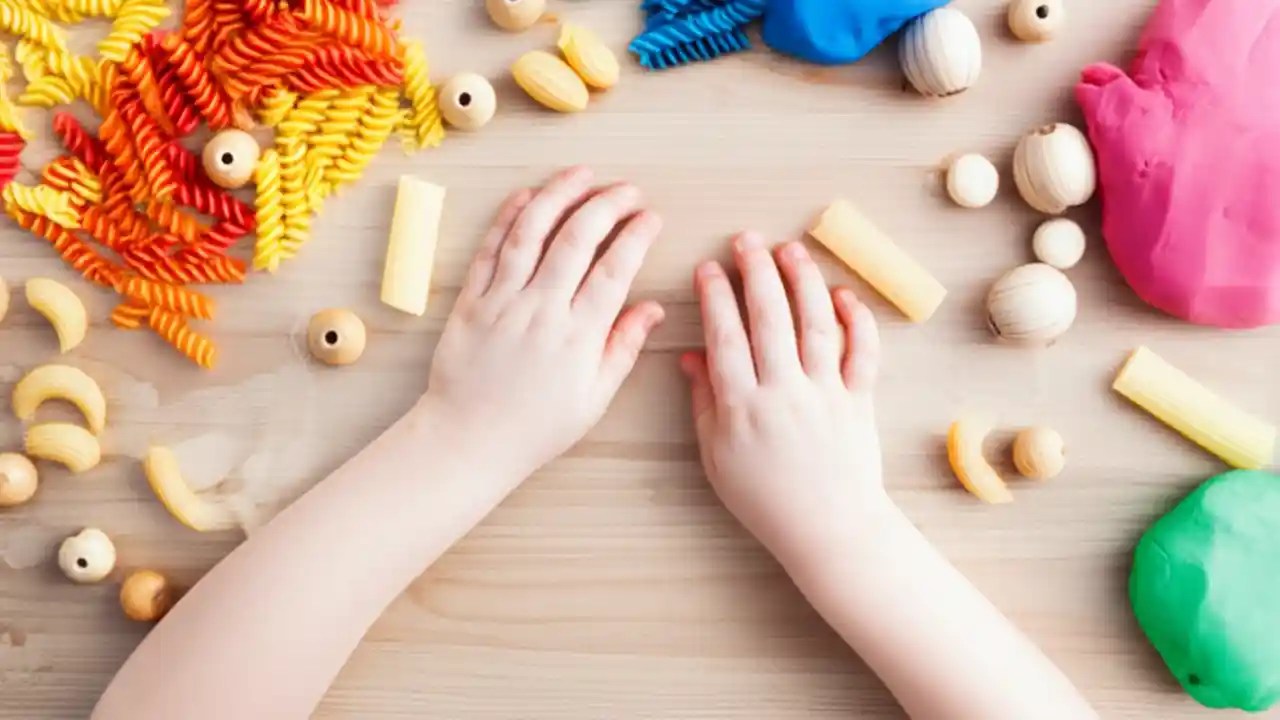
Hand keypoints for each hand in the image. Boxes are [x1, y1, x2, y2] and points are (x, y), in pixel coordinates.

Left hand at [422, 167, 663, 480]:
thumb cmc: (535, 427)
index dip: (636, 235)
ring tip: (582, 174)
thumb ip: (623, 347)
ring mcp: (502, 302)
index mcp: (578, 336)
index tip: (651, 217)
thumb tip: (653, 309)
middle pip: (577, 239)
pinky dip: (508, 217)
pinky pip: (491, 250)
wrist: (468, 440)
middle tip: (627, 190)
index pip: (614, 270)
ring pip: (532, 232)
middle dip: (607, 204)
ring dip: (559, 195)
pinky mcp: (471, 301)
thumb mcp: (593, 398)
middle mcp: (540, 311)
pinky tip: (528, 196)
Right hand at [681, 233, 886, 564]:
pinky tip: (841, 294)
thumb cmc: (765, 498)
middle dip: (755, 272)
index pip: (725, 337)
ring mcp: (825, 395)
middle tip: (745, 241)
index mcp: (742, 407)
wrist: (828, 530)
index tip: (708, 268)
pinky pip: (862, 352)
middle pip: (769, 318)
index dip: (715, 297)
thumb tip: (691, 357)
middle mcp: (784, 394)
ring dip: (801, 281)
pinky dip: (856, 320)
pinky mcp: (859, 400)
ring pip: (814, 324)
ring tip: (788, 250)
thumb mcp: (717, 456)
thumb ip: (705, 402)